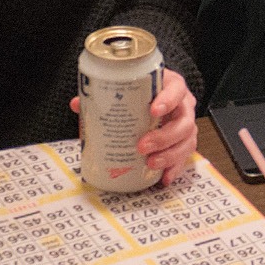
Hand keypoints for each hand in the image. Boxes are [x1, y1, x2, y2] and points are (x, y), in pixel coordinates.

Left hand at [67, 68, 197, 184]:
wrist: (158, 98)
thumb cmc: (143, 93)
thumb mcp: (129, 89)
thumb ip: (105, 96)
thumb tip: (77, 104)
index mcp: (172, 87)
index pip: (176, 90)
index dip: (168, 100)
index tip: (153, 110)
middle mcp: (184, 107)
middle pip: (183, 122)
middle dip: (163, 137)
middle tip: (141, 146)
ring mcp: (186, 126)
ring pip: (186, 142)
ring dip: (169, 155)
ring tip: (150, 163)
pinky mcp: (184, 143)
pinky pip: (185, 158)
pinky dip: (174, 169)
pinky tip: (163, 177)